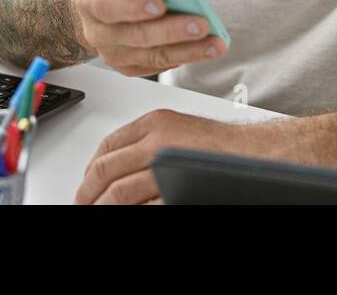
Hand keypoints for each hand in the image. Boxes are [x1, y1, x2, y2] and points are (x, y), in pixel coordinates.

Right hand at [71, 0, 226, 76]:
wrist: (99, 7)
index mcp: (90, 2)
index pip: (107, 6)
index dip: (133, 6)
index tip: (161, 2)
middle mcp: (98, 32)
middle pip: (137, 36)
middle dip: (172, 31)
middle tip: (202, 24)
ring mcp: (112, 54)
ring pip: (152, 56)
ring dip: (188, 50)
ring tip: (214, 44)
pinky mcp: (127, 67)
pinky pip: (158, 65)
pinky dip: (182, 57)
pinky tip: (203, 50)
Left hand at [74, 109, 247, 203]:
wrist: (254, 153)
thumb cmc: (219, 145)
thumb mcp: (176, 127)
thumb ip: (146, 140)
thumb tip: (115, 164)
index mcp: (153, 122)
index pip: (106, 146)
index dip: (89, 169)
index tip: (85, 182)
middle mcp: (156, 141)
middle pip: (105, 170)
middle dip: (87, 192)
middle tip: (83, 203)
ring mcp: (165, 166)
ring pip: (118, 192)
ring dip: (103, 206)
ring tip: (98, 212)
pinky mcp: (177, 189)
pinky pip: (143, 206)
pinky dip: (131, 212)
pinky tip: (129, 213)